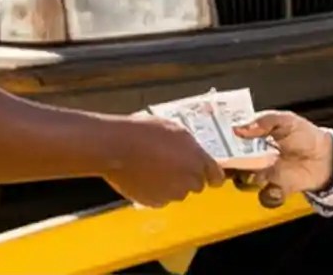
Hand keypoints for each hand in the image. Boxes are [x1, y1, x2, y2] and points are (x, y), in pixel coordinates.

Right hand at [102, 114, 225, 207]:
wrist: (117, 147)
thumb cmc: (144, 132)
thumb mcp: (175, 130)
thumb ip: (191, 147)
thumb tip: (195, 156)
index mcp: (197, 160)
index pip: (216, 177)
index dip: (212, 175)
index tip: (209, 176)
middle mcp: (189, 180)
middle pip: (197, 185)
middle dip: (188, 177)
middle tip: (170, 164)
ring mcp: (172, 194)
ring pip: (177, 192)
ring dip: (171, 184)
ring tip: (153, 167)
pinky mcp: (155, 202)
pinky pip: (160, 198)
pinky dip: (155, 191)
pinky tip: (144, 176)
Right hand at [232, 111, 332, 207]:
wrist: (327, 157)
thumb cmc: (306, 135)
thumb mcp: (286, 120)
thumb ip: (263, 121)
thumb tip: (240, 128)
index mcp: (254, 138)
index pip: (231, 141)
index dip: (222, 142)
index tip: (216, 141)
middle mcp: (255, 158)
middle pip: (231, 163)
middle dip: (227, 164)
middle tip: (228, 160)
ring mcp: (264, 174)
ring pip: (243, 181)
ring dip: (245, 179)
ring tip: (254, 172)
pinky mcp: (276, 188)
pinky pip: (265, 196)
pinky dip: (270, 193)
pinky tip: (276, 184)